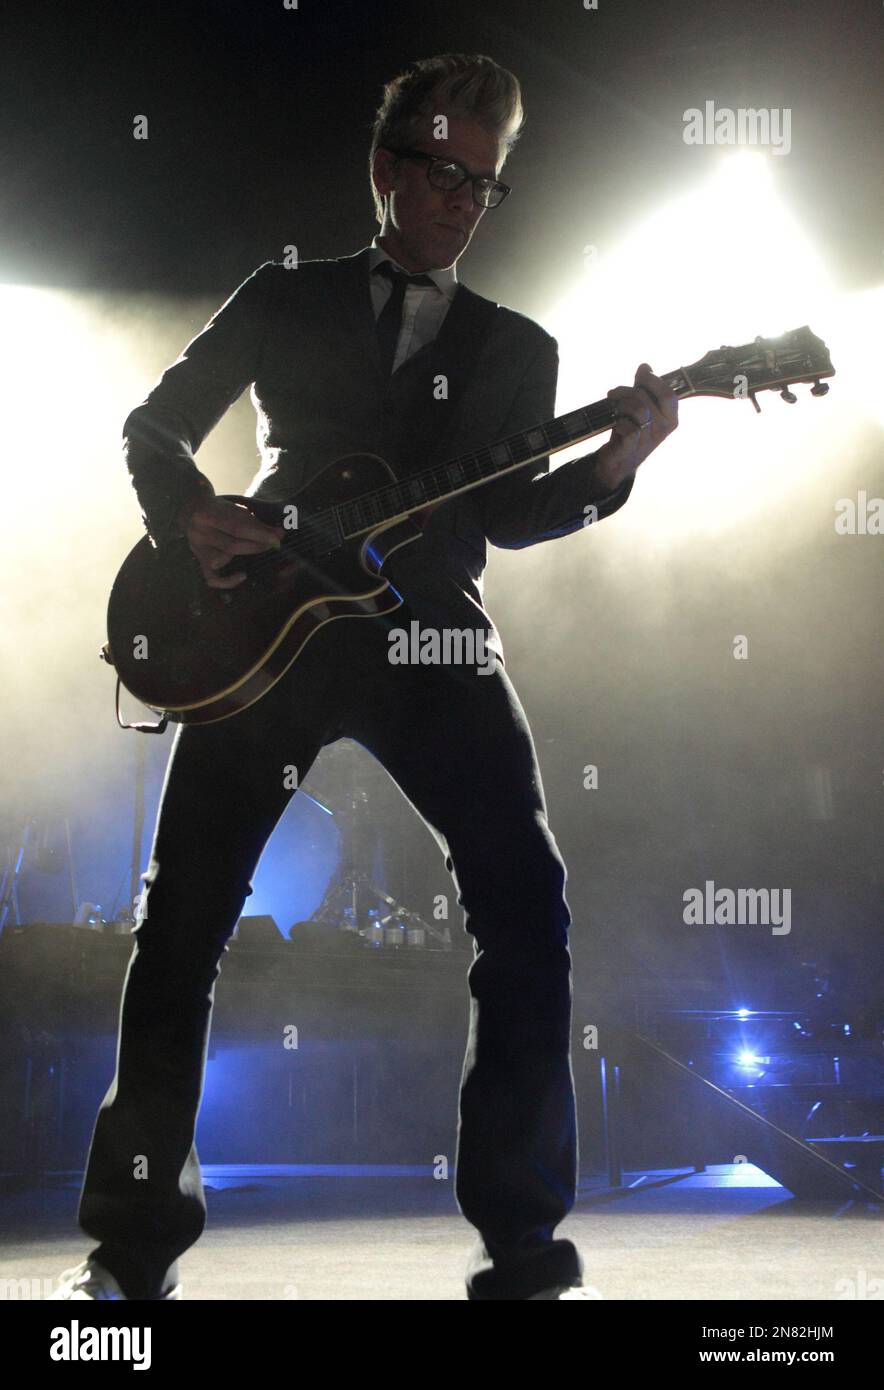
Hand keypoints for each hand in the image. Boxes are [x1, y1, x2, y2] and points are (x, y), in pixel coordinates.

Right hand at [179, 494, 285, 588]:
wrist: (191, 510)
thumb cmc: (218, 510)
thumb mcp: (235, 510)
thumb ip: (257, 522)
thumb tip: (279, 534)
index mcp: (207, 514)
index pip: (237, 528)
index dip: (259, 534)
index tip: (276, 538)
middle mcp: (199, 533)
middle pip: (232, 545)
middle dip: (257, 545)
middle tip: (273, 543)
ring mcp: (197, 549)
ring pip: (223, 559)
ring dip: (246, 554)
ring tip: (260, 547)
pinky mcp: (199, 561)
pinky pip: (212, 579)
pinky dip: (228, 581)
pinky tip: (242, 575)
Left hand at [593, 363, 678, 493]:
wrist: (618, 461)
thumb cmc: (631, 430)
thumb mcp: (640, 407)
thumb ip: (644, 388)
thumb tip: (645, 366)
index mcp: (671, 418)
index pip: (668, 395)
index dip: (653, 381)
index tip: (640, 374)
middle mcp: (664, 429)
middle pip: (645, 398)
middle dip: (626, 391)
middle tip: (613, 393)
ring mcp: (649, 440)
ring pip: (637, 410)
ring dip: (620, 405)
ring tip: (612, 406)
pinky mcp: (633, 448)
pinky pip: (628, 427)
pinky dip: (617, 422)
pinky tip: (615, 425)